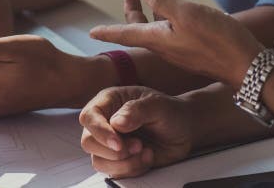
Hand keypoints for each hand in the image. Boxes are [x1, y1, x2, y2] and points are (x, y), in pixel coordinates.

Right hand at [79, 86, 193, 178]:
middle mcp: (105, 122)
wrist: (185, 129)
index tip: (118, 143)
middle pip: (88, 142)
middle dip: (113, 151)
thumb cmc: (170, 111)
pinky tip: (148, 156)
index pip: (89, 116)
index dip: (99, 132)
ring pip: (99, 161)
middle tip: (138, 145)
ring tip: (145, 150)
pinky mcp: (120, 160)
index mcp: (109, 101)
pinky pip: (115, 172)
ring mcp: (111, 142)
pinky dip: (133, 169)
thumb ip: (136, 110)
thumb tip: (116, 122)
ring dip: (124, 162)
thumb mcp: (157, 105)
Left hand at [90, 0, 263, 88]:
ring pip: (159, 30)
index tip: (91, 32)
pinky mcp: (197, 50)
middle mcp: (167, 47)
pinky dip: (169, 19)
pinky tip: (177, 11)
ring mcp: (182, 50)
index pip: (126, 33)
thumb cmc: (216, 40)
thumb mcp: (186, 14)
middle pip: (142, 30)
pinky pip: (175, 32)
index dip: (107, 30)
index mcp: (159, 40)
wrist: (248, 66)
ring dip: (151, 13)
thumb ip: (163, 0)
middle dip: (132, 12)